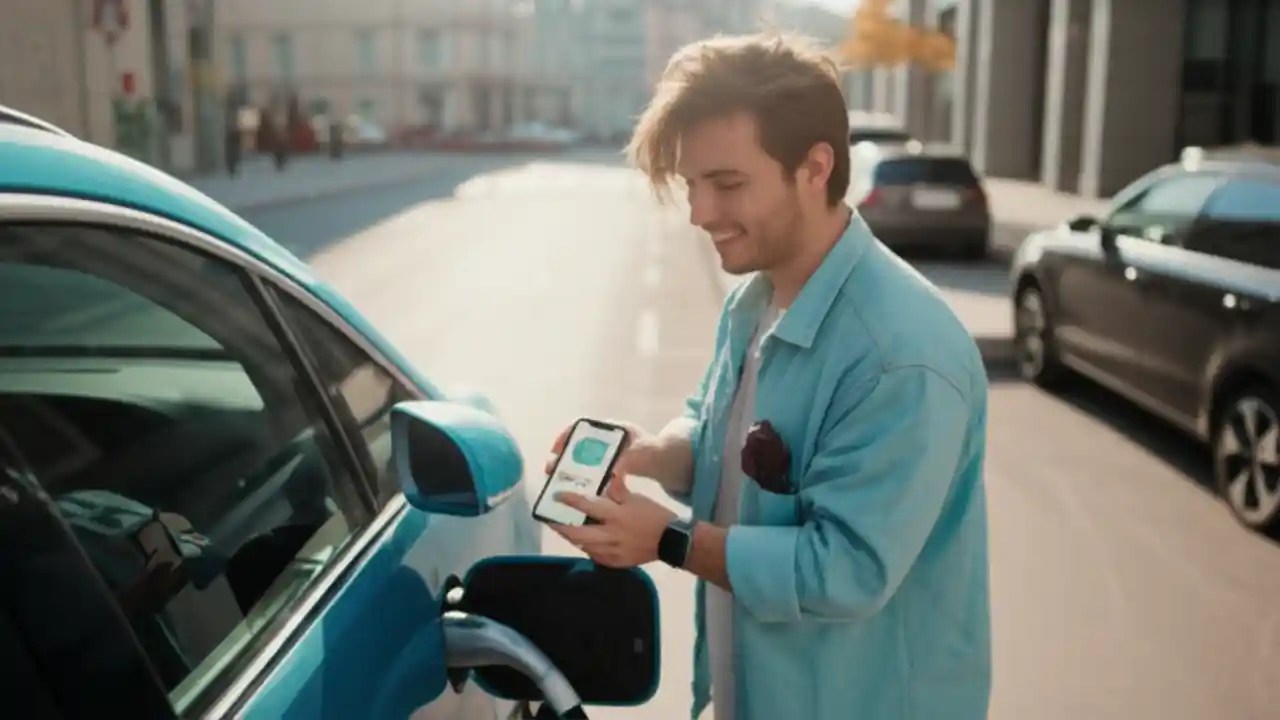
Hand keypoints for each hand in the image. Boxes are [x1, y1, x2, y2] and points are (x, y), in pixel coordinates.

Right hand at [543, 418, 652, 481]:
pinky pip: (587, 469)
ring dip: (567, 467)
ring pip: (579, 456)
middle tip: (550, 468)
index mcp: (610, 429)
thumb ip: (627, 462)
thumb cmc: (651, 452)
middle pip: (575, 443)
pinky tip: (573, 488)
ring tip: (555, 480)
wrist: (662, 460)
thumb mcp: (640, 455)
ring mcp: (602, 450)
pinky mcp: (604, 464)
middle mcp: (602, 437)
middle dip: (561, 455)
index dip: (565, 436)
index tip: (556, 450)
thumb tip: (612, 474)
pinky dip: (579, 476)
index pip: (581, 426)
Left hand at [550, 474, 675, 567]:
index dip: (570, 500)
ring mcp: (611, 552)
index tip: (557, 495)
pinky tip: (582, 541)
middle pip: (578, 533)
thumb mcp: (636, 498)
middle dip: (561, 526)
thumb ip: (617, 490)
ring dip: (571, 537)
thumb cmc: (654, 516)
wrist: (671, 541)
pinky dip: (585, 547)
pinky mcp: (615, 563)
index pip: (588, 506)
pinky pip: (594, 555)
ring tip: (563, 528)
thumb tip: (604, 479)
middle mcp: (610, 535)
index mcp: (616, 516)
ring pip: (583, 546)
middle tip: (550, 518)